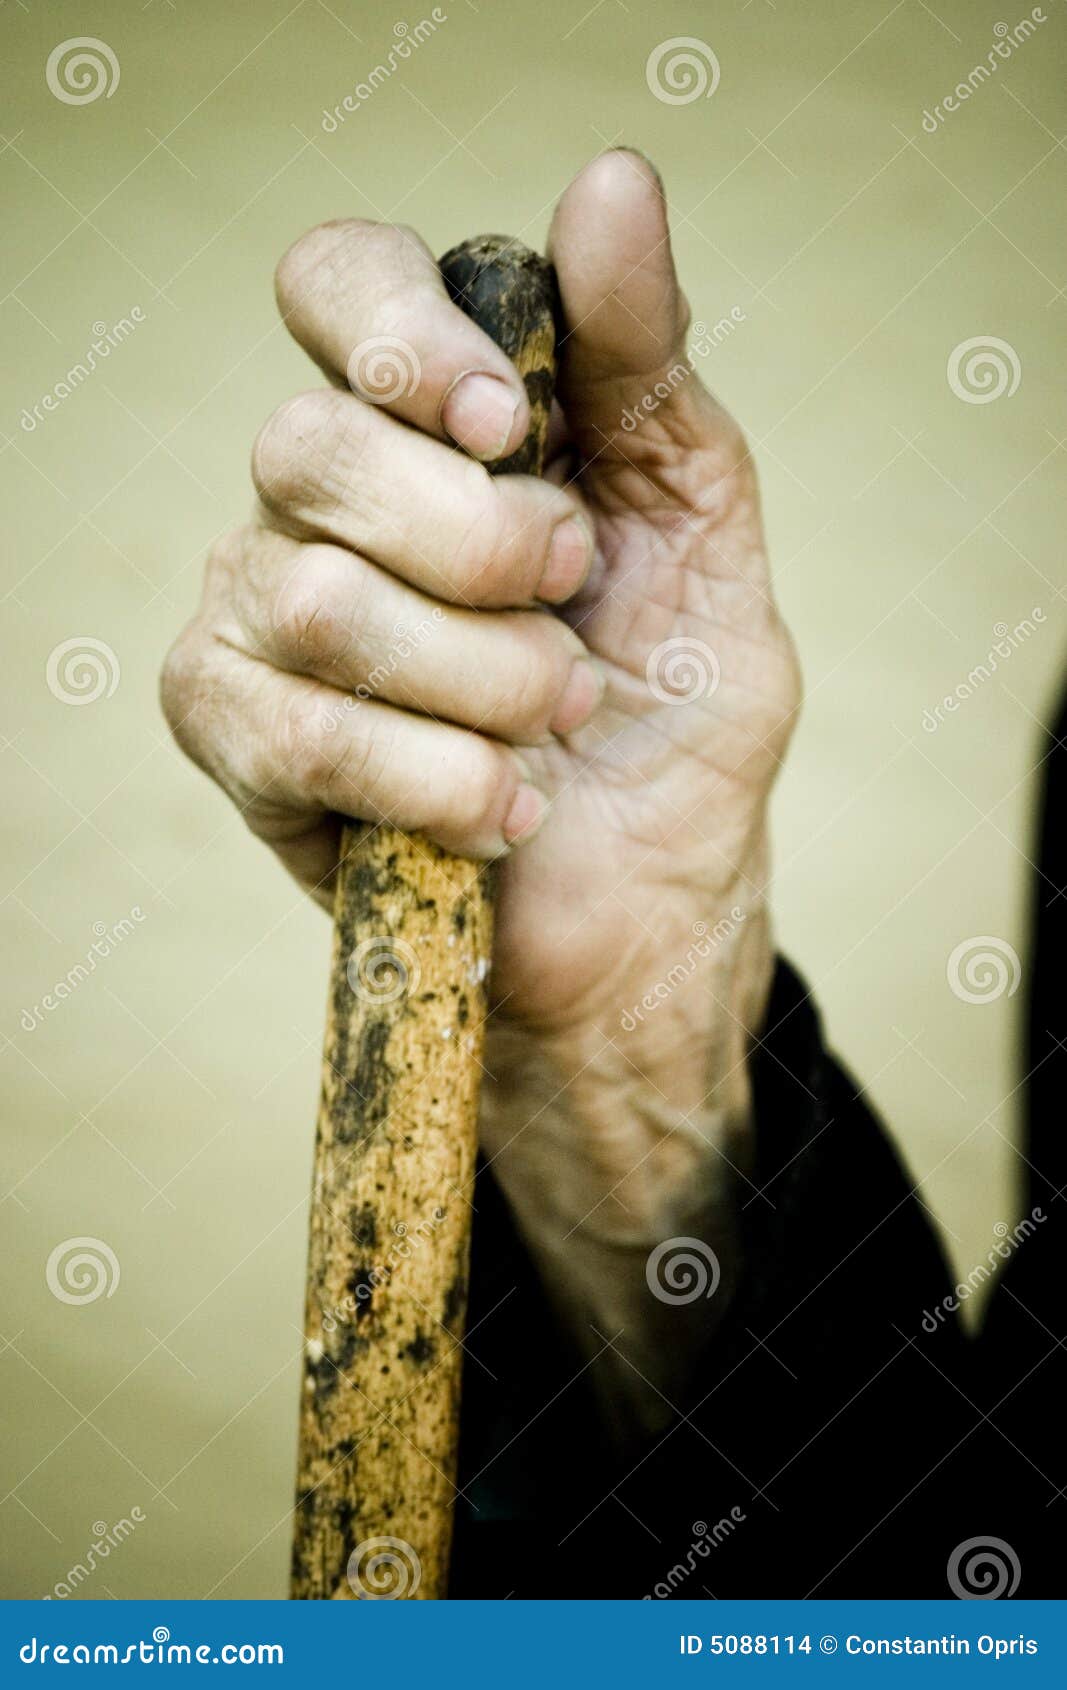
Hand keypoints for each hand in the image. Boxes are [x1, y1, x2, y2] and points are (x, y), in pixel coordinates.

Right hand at [161, 153, 799, 1417]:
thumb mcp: (701, 525)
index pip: (339, 283)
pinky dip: (421, 774)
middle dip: (476, 544)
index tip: (510, 421)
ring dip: (477, 678)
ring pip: (309, 595)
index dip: (403, 331)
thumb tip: (606, 179)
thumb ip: (648, 362)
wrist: (649, 908)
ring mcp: (259, 614)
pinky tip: (496, 810)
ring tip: (556, 728)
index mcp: (435, 423)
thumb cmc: (675, 716)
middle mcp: (326, 500)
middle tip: (572, 607)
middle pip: (308, 442)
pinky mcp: (235, 737)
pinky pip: (286, 725)